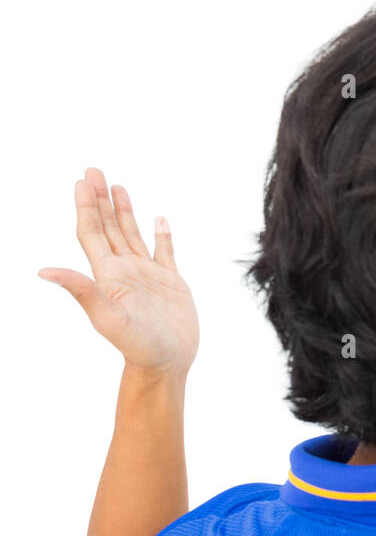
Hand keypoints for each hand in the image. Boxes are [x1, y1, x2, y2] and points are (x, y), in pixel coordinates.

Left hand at [39, 168, 198, 378]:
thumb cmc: (138, 346)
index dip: (85, 206)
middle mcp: (124, 271)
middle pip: (108, 227)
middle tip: (94, 171)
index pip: (92, 232)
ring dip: (125, 211)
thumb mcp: (107, 317)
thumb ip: (81, 290)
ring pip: (132, 235)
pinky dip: (162, 234)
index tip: (82, 181)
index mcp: (108, 274)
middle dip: (100, 199)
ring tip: (118, 186)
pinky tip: (160, 220)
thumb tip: (44, 271)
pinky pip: (165, 252)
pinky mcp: (170, 282)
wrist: (167, 364)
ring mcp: (147, 275)